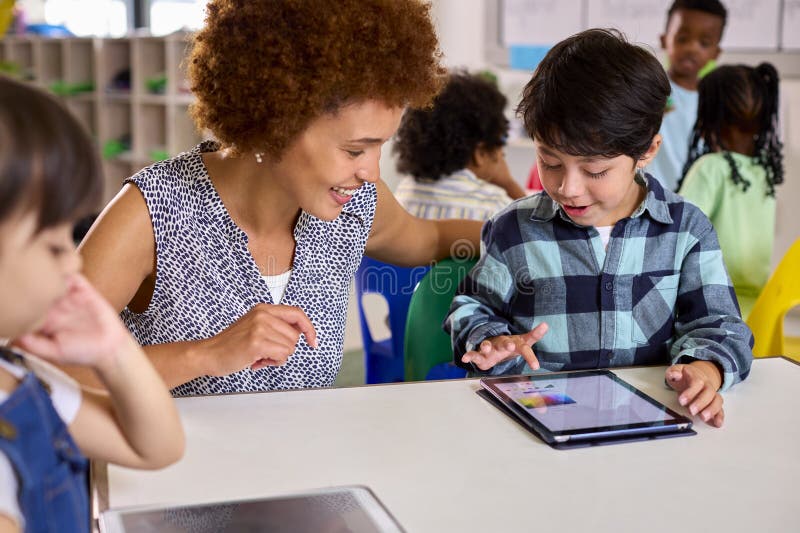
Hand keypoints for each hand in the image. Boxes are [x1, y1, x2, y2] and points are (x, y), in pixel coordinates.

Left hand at [14, 274, 133, 368]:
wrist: (110, 349)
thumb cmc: (82, 353)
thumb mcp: (54, 353)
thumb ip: (33, 344)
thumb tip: (13, 334)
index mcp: (45, 320)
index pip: (27, 304)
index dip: (20, 299)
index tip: (17, 296)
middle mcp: (56, 307)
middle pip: (39, 288)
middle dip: (33, 282)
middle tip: (29, 280)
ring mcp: (71, 298)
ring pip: (55, 279)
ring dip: (50, 274)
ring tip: (46, 276)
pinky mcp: (86, 292)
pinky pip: (75, 277)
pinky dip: (69, 272)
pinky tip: (64, 278)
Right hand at [197, 304, 316, 374]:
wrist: (209, 354)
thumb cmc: (231, 345)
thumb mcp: (255, 327)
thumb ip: (276, 327)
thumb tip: (300, 334)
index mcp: (264, 309)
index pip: (297, 313)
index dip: (309, 328)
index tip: (313, 341)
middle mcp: (263, 314)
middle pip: (295, 336)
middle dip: (285, 349)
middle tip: (266, 353)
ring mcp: (260, 327)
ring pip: (290, 347)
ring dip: (278, 357)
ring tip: (259, 356)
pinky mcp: (257, 342)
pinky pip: (282, 355)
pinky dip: (274, 362)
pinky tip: (258, 362)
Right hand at [461, 323, 547, 370]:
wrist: (495, 346)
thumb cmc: (511, 344)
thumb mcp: (524, 342)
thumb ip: (534, 335)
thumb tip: (546, 324)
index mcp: (514, 342)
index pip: (524, 348)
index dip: (529, 356)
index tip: (536, 366)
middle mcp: (502, 343)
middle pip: (504, 342)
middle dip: (507, 344)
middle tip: (510, 346)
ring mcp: (491, 347)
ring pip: (487, 345)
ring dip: (486, 346)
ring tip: (485, 348)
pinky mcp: (481, 354)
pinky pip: (475, 353)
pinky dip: (470, 355)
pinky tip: (465, 358)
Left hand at [666, 361, 724, 427]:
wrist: (694, 375)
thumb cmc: (684, 376)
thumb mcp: (676, 370)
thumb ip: (673, 372)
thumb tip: (675, 375)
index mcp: (697, 376)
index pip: (697, 382)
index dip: (690, 392)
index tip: (682, 401)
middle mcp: (707, 385)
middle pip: (709, 392)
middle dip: (700, 403)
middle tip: (691, 411)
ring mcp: (712, 394)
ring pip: (717, 400)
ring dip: (712, 410)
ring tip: (703, 417)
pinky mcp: (714, 402)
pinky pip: (720, 409)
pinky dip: (720, 416)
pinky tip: (717, 423)